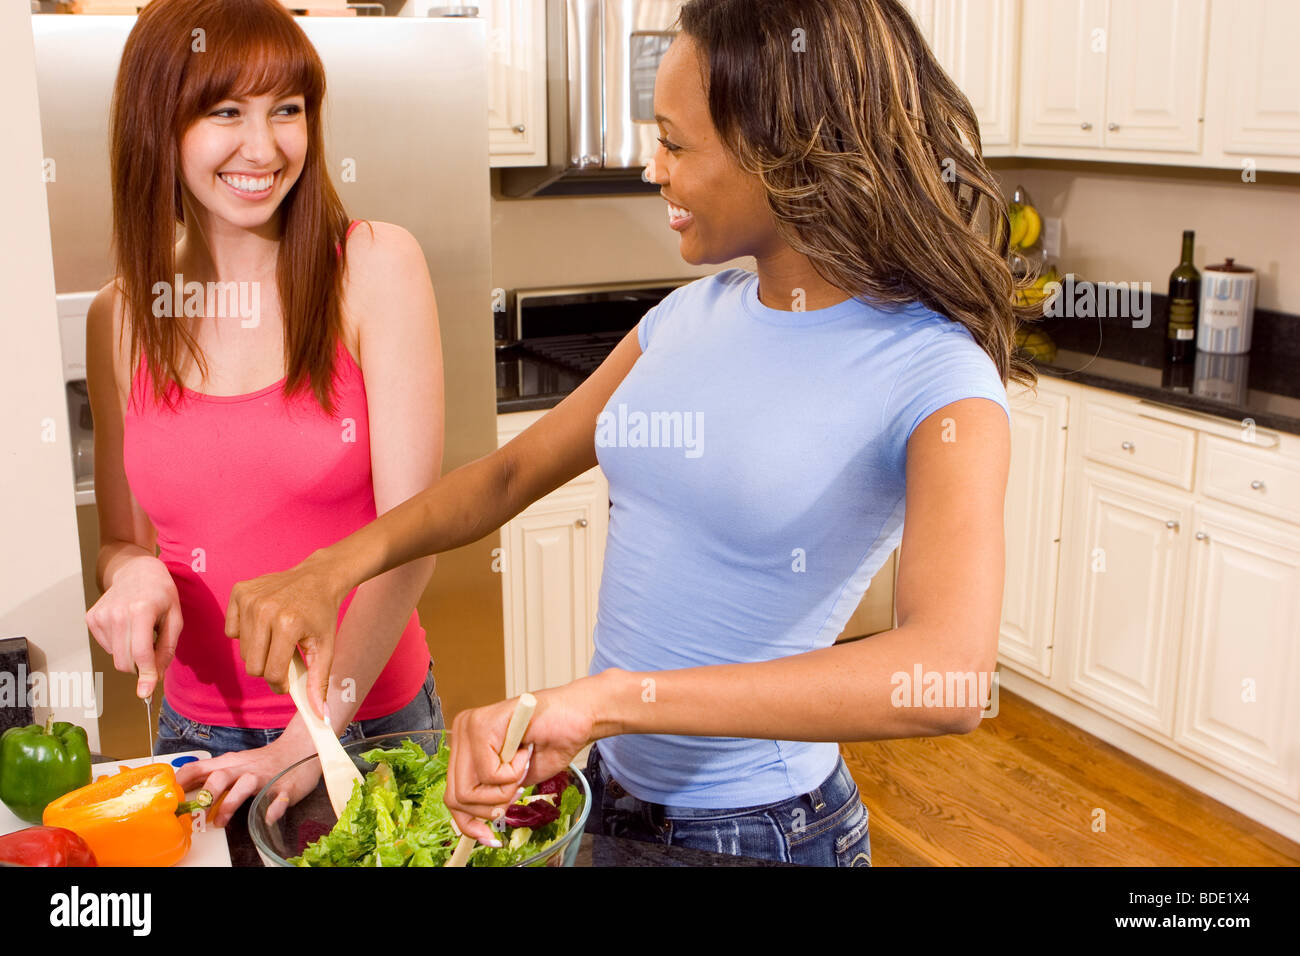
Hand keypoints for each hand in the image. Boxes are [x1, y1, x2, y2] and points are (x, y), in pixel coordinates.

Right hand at [85, 554, 182, 698]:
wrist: (135, 569)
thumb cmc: (161, 593)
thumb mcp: (175, 618)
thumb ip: (167, 649)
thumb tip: (155, 677)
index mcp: (141, 610)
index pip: (141, 653)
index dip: (146, 675)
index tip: (146, 693)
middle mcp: (117, 614)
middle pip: (124, 661)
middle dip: (140, 666)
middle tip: (152, 650)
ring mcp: (101, 616)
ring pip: (115, 657)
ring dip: (130, 653)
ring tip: (140, 630)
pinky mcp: (91, 618)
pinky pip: (106, 647)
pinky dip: (119, 644)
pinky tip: (127, 626)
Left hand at [174, 731, 319, 828]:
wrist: (300, 748)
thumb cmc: (264, 761)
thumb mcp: (236, 763)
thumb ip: (212, 775)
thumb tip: (184, 788)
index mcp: (230, 763)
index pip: (199, 767)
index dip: (182, 782)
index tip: (169, 799)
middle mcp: (244, 768)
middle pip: (220, 775)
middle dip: (206, 793)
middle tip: (195, 813)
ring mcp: (265, 777)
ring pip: (245, 785)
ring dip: (231, 803)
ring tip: (221, 822)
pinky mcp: (285, 787)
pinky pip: (279, 798)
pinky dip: (273, 808)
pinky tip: (268, 817)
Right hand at [225, 549, 346, 714]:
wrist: (318, 577)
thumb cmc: (322, 614)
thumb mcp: (325, 648)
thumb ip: (319, 682)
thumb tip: (319, 715)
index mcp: (288, 624)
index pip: (271, 673)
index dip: (280, 683)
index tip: (288, 680)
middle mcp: (265, 610)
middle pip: (253, 665)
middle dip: (268, 668)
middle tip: (284, 656)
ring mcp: (249, 599)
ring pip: (242, 651)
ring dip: (259, 651)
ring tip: (277, 637)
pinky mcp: (239, 592)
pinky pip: (231, 630)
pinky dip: (245, 633)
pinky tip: (264, 622)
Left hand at [444, 679, 602, 845]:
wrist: (577, 716)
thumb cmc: (551, 741)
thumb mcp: (514, 781)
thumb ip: (491, 796)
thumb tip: (474, 823)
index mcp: (465, 745)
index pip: (451, 794)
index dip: (468, 822)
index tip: (486, 836)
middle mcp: (461, 733)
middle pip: (455, 797)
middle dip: (489, 808)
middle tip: (516, 791)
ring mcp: (469, 727)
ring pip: (469, 790)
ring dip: (504, 790)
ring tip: (522, 767)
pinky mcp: (483, 726)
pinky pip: (489, 773)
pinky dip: (514, 773)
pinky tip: (525, 753)